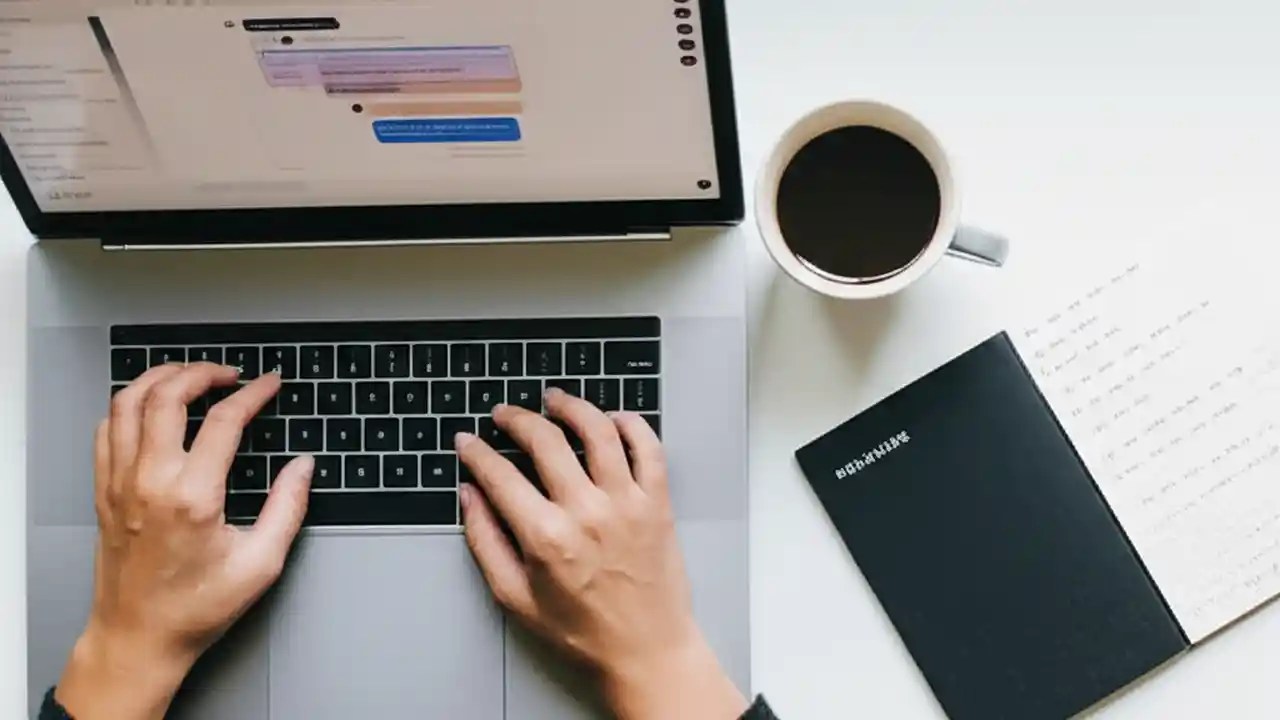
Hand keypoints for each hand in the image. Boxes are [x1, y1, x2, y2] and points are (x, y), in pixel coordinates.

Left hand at [56, 364, 313, 719]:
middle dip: (203, 372)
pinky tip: (151, 408)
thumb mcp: (260, 564)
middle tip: (229, 374)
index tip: (269, 385)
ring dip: (160, 378)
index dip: (253, 394)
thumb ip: (288, 508)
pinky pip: (106, 430)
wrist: (139, 638)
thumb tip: (302, 468)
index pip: (224, 420)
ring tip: (189, 376)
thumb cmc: (195, 608)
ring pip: (127, 403)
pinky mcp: (104, 492)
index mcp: (192, 496)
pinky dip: (128, 406)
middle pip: (167, 396)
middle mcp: (150, 481)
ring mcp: (120, 484)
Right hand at [457, 388, 746, 719]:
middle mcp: (587, 512)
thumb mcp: (515, 598)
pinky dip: (631, 424)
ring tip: (555, 400)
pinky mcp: (658, 503)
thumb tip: (469, 497)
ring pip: (598, 430)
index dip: (477, 452)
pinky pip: (648, 447)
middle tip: (505, 415)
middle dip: (517, 419)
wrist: (645, 651)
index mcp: (546, 537)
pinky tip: (612, 419)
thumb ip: (486, 542)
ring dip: (571, 406)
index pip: (501, 475)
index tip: (469, 443)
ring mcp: (627, 503)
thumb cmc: (583, 631)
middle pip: (546, 440)